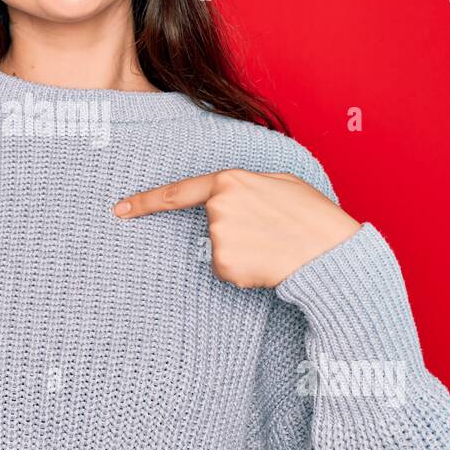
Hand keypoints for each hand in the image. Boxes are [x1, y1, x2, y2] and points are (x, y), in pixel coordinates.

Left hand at [111, 168, 362, 288]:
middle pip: (211, 224)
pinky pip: (226, 269)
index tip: (119, 210)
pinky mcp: (224, 265)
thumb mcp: (280, 182)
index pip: (178, 192)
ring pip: (219, 249)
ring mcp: (219, 238)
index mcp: (230, 181)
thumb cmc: (310, 215)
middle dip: (235, 230)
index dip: (145, 202)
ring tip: (273, 245)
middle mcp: (218, 208)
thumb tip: (230, 196)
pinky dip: (244, 269)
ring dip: (242, 250)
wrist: (329, 251)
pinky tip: (267, 263)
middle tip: (270, 230)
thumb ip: (246, 185)